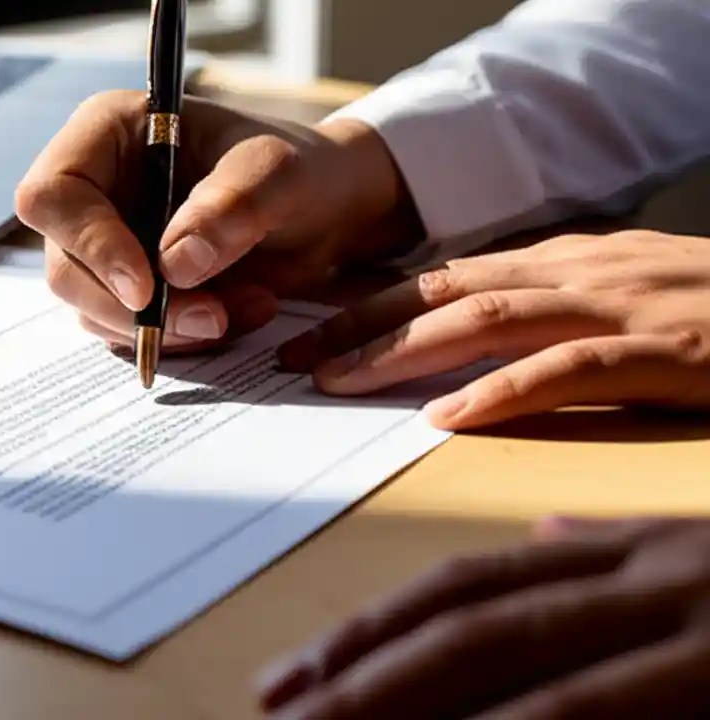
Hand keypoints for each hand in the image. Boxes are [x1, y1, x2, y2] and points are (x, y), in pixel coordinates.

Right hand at [14, 90, 421, 351]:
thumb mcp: (279, 173)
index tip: (147, 287)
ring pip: (95, 309)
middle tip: (211, 318)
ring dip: (167, 328)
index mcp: (109, 132)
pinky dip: (182, 338)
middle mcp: (93, 189)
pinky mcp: (127, 289)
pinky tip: (238, 314)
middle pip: (65, 266)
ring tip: (245, 308)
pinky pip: (128, 332)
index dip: (90, 244)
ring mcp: (105, 244)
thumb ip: (232, 206)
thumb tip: (174, 263)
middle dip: (135, 307)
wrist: (327, 212)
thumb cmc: (298, 169)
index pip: (53, 194)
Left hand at [258, 515, 709, 718]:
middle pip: (464, 613)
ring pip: (506, 644)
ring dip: (400, 692)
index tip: (296, 674)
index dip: (371, 624)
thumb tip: (541, 537)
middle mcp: (636, 573)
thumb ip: (612, 555)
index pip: (466, 584)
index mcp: (621, 554)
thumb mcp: (701, 559)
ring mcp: (682, 615)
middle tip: (278, 706)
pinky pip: (587, 701)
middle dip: (361, 661)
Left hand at [277, 230, 709, 428]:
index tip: (311, 338)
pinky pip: (569, 368)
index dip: (371, 306)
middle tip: (297, 362)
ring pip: (490, 319)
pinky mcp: (667, 350)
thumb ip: (549, 318)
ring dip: (405, 352)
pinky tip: (448, 418)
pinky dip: (502, 392)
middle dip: (363, 326)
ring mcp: (624, 306)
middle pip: (448, 291)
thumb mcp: (623, 300)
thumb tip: (461, 360)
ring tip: (342, 383)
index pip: (448, 278)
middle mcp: (585, 271)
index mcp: (570, 261)